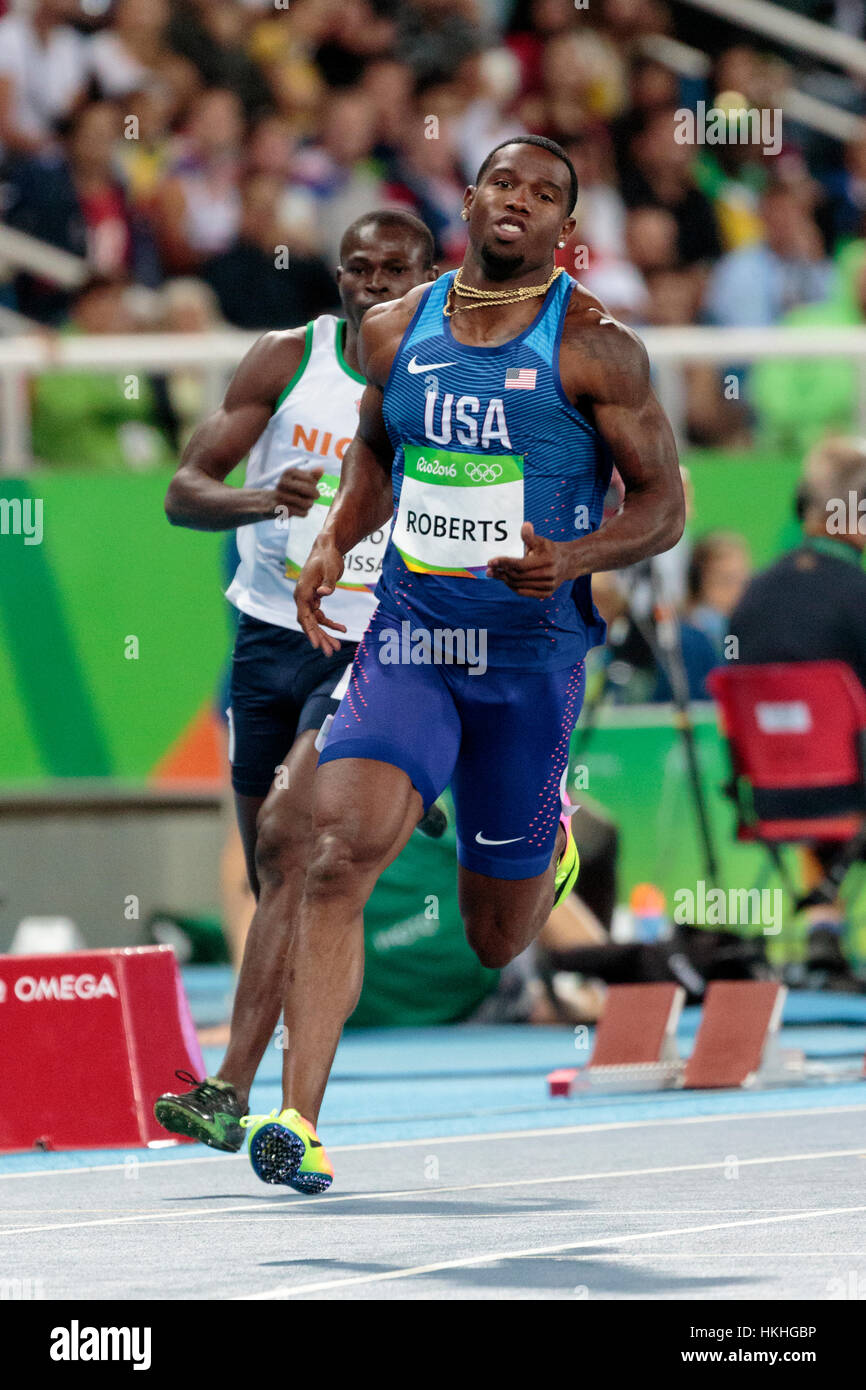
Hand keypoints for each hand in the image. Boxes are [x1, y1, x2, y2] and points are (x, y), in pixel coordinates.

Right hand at [272, 465, 322, 517]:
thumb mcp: (300, 480)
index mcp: (289, 472)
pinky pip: (303, 513)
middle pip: (310, 490)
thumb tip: (321, 469)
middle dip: (315, 495)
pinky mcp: (281, 509)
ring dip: (309, 505)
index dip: (315, 485)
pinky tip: (298, 510)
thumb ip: (312, 475)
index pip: (312, 480)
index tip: (312, 486)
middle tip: (315, 497)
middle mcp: (283, 482)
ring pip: (308, 503)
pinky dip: (303, 513)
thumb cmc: (290, 489)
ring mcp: (280, 496)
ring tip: (305, 503)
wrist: (269, 501)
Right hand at [294, 536, 347, 653]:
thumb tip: (324, 594)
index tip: (317, 645)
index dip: (310, 632)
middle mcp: (303, 598)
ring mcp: (309, 599)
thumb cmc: (327, 557)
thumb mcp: (330, 568)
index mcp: (302, 592)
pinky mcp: (316, 599)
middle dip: (320, 638)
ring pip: (316, 623)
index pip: (304, 617)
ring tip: (337, 648)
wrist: (327, 548)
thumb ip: (327, 582)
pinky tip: (343, 629)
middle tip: (331, 652)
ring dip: (326, 634)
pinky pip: (322, 616)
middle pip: (309, 624)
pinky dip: (331, 624)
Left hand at [486, 522, 570, 597]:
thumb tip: (525, 526)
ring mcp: (548, 586)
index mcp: (547, 561)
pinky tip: (505, 581)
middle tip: (489, 570)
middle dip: (501, 573)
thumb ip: (530, 536)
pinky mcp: (546, 594)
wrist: (568, 563)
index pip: (520, 564)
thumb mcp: (541, 541)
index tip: (490, 561)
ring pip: (519, 585)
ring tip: (495, 574)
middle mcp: (548, 575)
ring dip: (505, 580)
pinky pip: (524, 592)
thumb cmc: (550, 550)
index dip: (504, 563)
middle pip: (518, 577)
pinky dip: (513, 587)